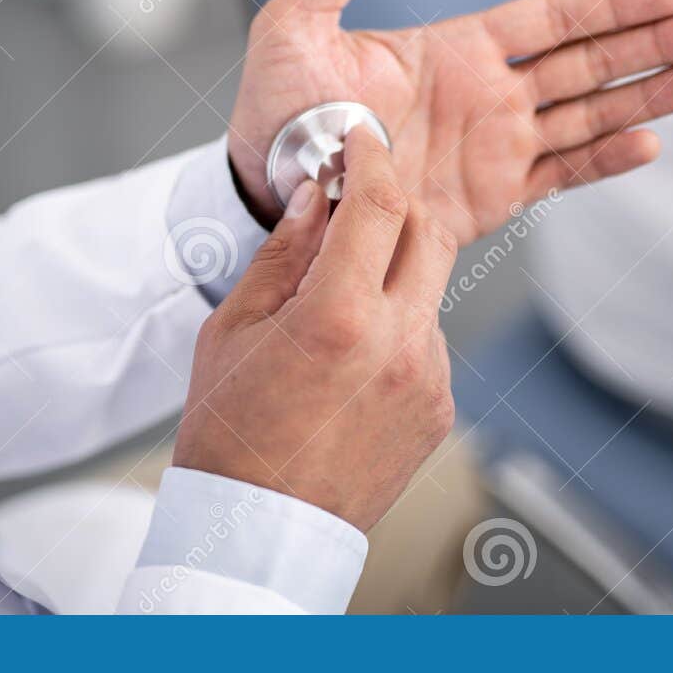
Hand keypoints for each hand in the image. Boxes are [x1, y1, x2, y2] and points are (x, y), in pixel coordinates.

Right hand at [175, 130, 454, 531]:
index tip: (360, 141)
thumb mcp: (233, 328)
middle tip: (354, 203)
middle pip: (428, 231)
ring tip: (334, 305)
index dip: (372, 157)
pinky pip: (429, 339)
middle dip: (394, 203)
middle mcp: (400, 346)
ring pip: (429, 287)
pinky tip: (350, 357)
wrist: (259, 531)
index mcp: (341, 318)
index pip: (380, 202)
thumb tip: (318, 195)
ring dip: (392, 270)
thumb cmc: (231, 435)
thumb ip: (285, 251)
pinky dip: (397, 324)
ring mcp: (430, 380)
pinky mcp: (440, 408)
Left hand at [229, 0, 672, 241]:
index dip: (613, 3)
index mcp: (455, 49)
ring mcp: (494, 147)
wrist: (268, 195)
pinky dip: (604, 161)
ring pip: (591, 114)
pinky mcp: (488, 199)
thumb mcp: (296, 25)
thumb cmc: (274, 110)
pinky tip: (652, 143)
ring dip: (653, 95)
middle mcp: (488, 93)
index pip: (553, 19)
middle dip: (659, 41)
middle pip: (592, 61)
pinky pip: (559, 175)